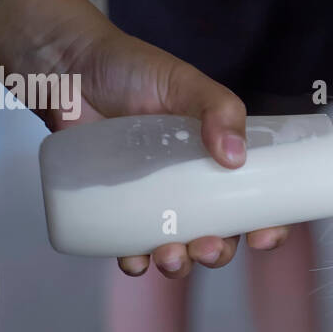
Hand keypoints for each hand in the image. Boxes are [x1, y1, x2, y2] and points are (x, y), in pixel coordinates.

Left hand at [59, 28, 291, 276]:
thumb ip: (218, 109)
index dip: (266, 224)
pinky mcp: (115, 205)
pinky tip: (133, 260)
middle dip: (218, 252)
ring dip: (179, 264)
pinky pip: (128, 245)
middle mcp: (190, 184)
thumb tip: (236, 157)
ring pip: (176, 246)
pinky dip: (134, 261)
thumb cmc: (131, 69)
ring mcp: (153, 198)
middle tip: (207, 247)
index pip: (254, 200)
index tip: (263, 237)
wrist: (66, 68)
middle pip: (217, 234)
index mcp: (218, 158)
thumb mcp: (184, 82)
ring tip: (171, 257)